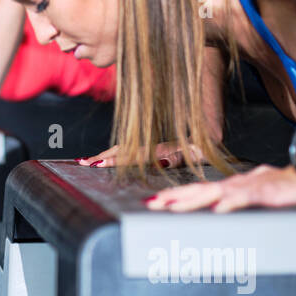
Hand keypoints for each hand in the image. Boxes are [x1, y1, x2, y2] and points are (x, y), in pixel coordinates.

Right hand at [76, 141, 201, 168]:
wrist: (213, 131)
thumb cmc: (206, 145)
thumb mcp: (195, 152)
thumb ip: (178, 156)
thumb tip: (162, 161)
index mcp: (161, 151)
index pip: (131, 156)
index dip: (114, 161)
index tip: (96, 164)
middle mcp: (154, 148)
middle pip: (123, 151)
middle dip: (102, 158)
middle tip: (82, 163)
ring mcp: (155, 148)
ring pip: (125, 150)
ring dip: (105, 156)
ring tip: (87, 161)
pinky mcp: (158, 150)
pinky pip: (132, 151)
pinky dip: (116, 155)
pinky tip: (107, 158)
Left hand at [144, 164, 295, 212]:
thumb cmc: (289, 187)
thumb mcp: (258, 195)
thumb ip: (238, 200)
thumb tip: (217, 208)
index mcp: (234, 187)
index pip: (201, 190)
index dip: (177, 196)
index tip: (155, 201)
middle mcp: (238, 185)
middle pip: (201, 190)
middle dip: (175, 198)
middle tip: (152, 204)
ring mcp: (252, 187)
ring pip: (218, 193)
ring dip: (194, 200)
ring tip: (172, 206)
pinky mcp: (269, 193)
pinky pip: (247, 198)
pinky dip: (231, 203)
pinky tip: (217, 209)